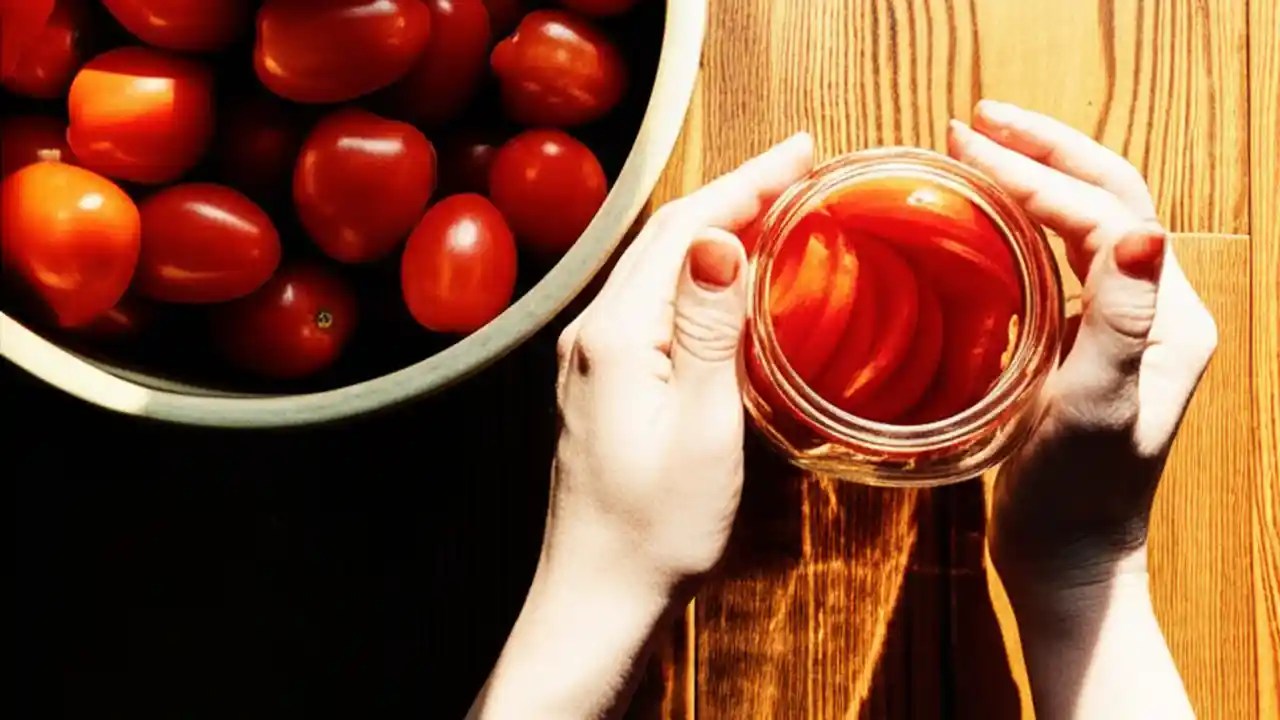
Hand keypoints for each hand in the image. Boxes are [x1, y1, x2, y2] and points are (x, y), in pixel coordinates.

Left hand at [469, 134, 815, 719]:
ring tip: (773, 204)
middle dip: (733, 192)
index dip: (745, 182)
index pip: (684, 230)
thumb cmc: (655, 526)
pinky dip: (694, 272)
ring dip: (713, 227)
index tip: (799, 153)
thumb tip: (721, 240)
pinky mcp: (601, 381)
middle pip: (666, 237)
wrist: (598, 593)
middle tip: (797, 167)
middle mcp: (593, 334)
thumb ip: (709, 330)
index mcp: (616, 335)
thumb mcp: (702, 427)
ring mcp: (592, 358)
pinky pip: (651, 301)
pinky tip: (726, 275)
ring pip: (657, 266)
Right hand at [947, 101, 1217, 589]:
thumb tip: (1140, 232)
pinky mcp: (1080, 342)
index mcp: (1168, 314)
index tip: (975, 148)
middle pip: (1106, 196)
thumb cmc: (1079, 495)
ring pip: (1078, 221)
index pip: (1108, 212)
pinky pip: (1053, 259)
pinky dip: (1016, 222)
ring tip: (975, 147)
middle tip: (976, 119)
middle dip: (1044, 148)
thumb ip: (1122, 320)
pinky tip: (976, 216)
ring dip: (1031, 174)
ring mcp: (1116, 324)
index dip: (1043, 173)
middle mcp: (1151, 307)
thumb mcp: (1101, 407)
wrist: (1067, 559)